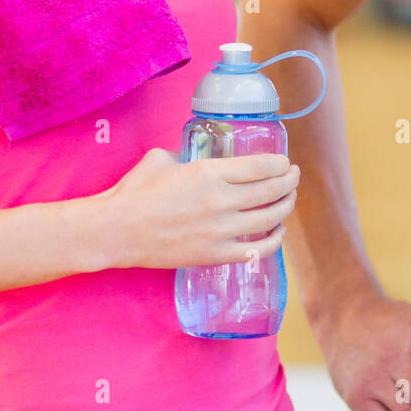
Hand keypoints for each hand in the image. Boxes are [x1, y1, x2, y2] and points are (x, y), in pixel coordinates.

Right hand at [95, 147, 299, 268]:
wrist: (116, 231)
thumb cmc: (135, 191)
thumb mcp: (164, 158)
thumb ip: (189, 155)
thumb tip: (201, 157)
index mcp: (209, 173)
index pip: (262, 166)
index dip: (280, 164)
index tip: (285, 162)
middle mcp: (220, 201)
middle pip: (271, 191)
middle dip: (289, 182)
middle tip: (293, 177)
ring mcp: (220, 231)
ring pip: (268, 219)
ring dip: (285, 208)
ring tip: (289, 200)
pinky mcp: (214, 255)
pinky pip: (255, 250)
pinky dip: (272, 241)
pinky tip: (276, 233)